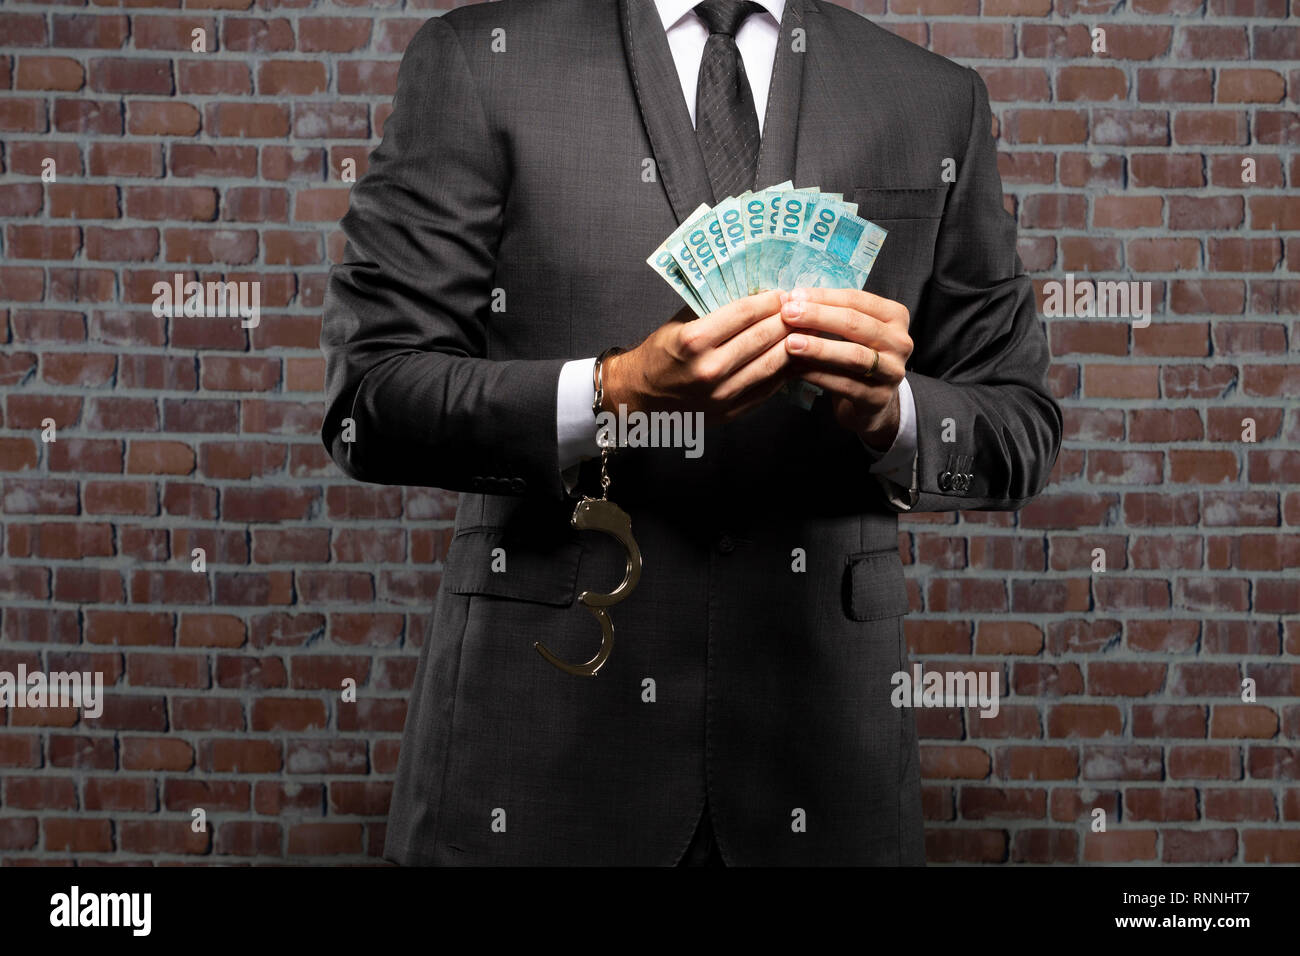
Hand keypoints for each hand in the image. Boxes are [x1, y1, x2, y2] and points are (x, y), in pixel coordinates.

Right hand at [603, 291, 794, 424]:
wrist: (641, 396)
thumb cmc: (660, 354)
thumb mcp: (680, 323)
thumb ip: (715, 310)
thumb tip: (756, 293)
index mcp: (693, 341)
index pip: (744, 313)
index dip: (769, 300)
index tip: (782, 292)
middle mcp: (709, 369)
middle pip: (762, 338)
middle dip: (787, 319)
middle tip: (802, 308)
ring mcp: (722, 394)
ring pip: (771, 364)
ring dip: (793, 344)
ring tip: (805, 330)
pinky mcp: (730, 411)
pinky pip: (767, 388)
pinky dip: (784, 370)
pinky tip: (794, 356)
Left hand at [779, 287, 912, 448]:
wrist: (870, 401)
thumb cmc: (854, 355)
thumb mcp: (849, 331)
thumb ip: (828, 314)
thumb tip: (788, 300)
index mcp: (895, 316)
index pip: (856, 300)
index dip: (823, 297)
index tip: (792, 296)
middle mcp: (900, 342)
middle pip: (855, 324)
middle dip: (818, 317)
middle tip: (787, 314)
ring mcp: (892, 371)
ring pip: (853, 355)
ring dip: (818, 348)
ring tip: (790, 343)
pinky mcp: (879, 398)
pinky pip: (845, 384)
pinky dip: (818, 375)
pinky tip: (796, 369)